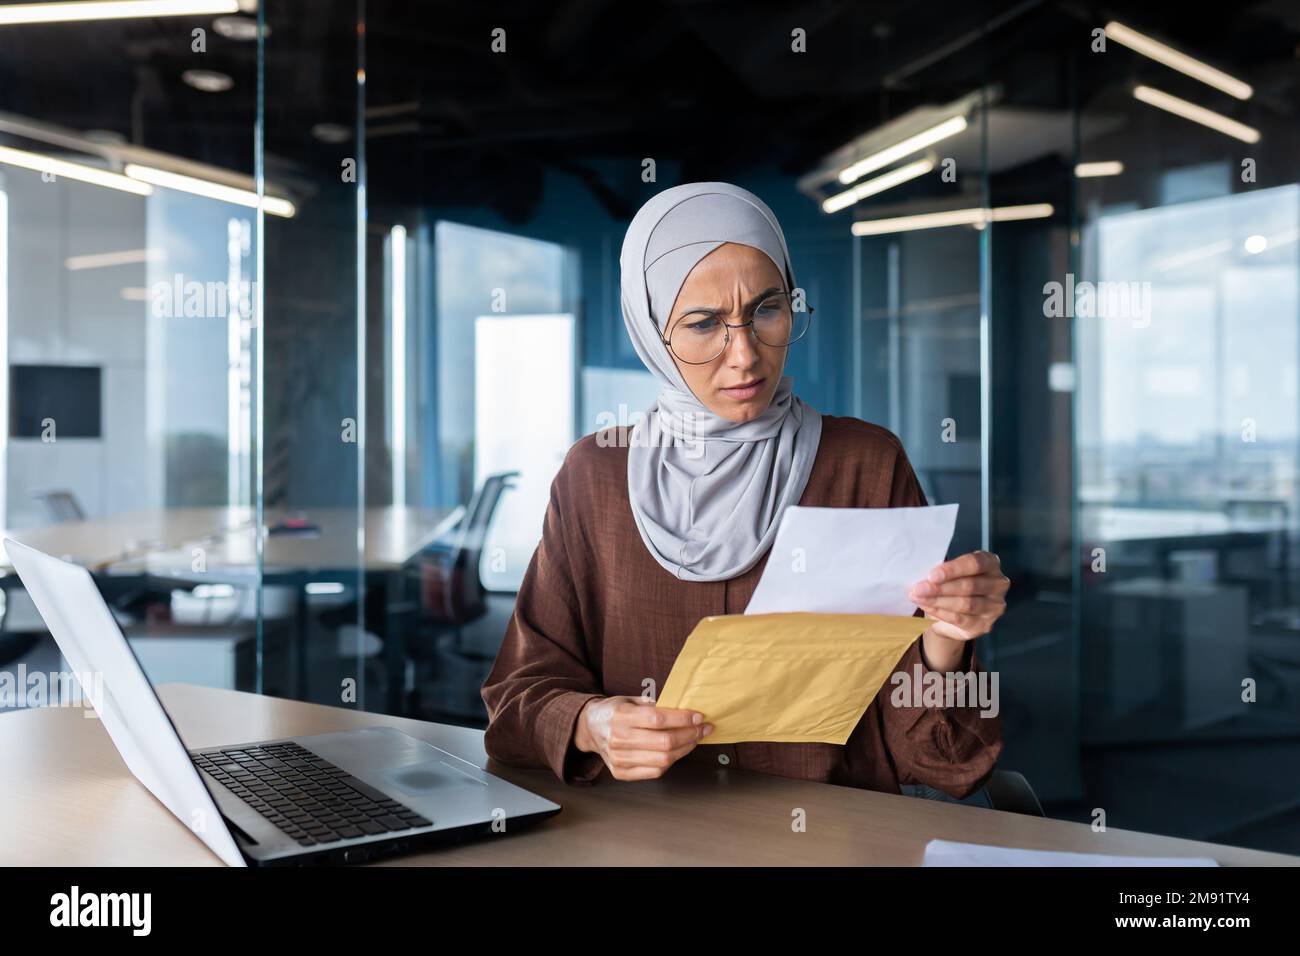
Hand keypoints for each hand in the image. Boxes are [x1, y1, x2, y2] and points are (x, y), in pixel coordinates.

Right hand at [573, 695, 712, 780]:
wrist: (590, 728)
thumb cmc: (614, 711)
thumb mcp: (630, 699)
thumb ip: (655, 704)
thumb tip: (685, 709)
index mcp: (621, 716)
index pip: (658, 719)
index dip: (682, 719)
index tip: (698, 717)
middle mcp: (619, 738)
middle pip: (664, 742)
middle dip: (690, 735)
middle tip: (702, 729)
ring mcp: (619, 758)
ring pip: (663, 760)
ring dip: (685, 749)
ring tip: (694, 739)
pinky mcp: (621, 773)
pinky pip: (655, 772)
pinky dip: (671, 762)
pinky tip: (678, 751)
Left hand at [908, 550, 1008, 669]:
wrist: (952, 614)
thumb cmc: (951, 584)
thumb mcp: (949, 572)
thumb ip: (942, 571)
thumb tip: (924, 576)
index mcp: (991, 563)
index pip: (975, 563)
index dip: (953, 569)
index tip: (932, 575)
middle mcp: (998, 584)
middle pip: (970, 585)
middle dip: (941, 587)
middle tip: (919, 589)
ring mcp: (995, 606)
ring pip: (965, 603)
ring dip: (938, 601)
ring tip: (919, 598)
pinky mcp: (985, 624)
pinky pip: (960, 619)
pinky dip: (940, 612)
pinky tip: (927, 607)